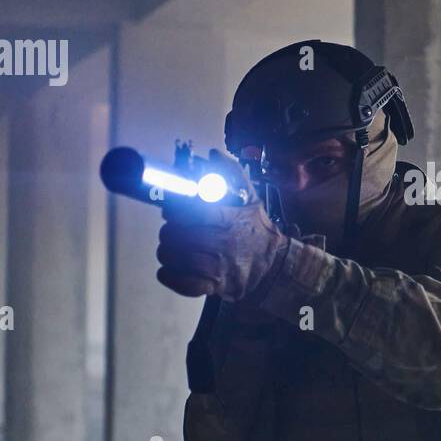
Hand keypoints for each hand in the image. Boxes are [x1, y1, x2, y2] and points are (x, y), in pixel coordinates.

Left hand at [155, 154, 289, 300]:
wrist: (273, 263)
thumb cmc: (255, 229)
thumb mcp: (249, 198)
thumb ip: (231, 174)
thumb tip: (214, 154)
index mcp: (228, 219)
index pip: (188, 212)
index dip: (173, 208)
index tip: (171, 209)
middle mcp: (223, 244)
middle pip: (177, 235)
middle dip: (169, 230)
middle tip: (172, 228)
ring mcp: (218, 268)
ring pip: (176, 257)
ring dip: (167, 251)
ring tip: (170, 246)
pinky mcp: (214, 286)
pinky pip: (184, 285)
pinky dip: (170, 276)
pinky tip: (168, 268)